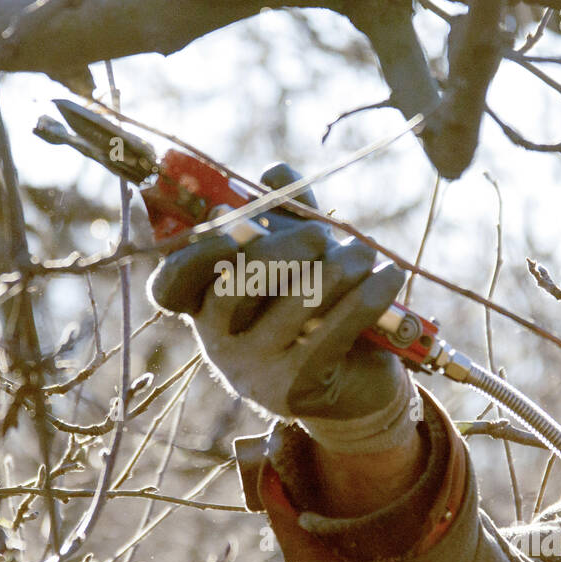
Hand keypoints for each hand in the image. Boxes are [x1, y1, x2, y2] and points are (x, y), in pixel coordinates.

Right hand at [148, 165, 416, 453]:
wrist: (353, 387)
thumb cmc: (317, 312)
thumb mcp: (296, 262)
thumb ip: (284, 217)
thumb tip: (274, 172)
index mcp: (205, 307)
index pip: (171, 285)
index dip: (195, 254)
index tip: (229, 230)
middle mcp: (218, 342)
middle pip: (237, 284)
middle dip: (287, 248)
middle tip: (324, 235)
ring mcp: (254, 371)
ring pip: (296, 301)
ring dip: (341, 265)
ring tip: (366, 253)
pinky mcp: (297, 389)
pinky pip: (335, 329)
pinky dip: (368, 296)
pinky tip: (389, 276)